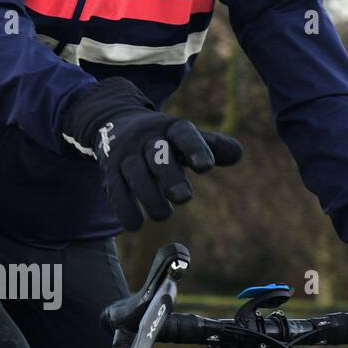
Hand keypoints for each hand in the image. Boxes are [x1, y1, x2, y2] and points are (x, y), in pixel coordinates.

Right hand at [61, 77, 241, 231]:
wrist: (113, 122)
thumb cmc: (163, 138)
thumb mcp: (185, 135)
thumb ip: (214, 146)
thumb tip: (236, 154)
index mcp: (171, 128)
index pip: (184, 134)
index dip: (195, 149)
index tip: (206, 167)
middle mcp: (147, 139)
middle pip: (158, 155)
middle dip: (169, 176)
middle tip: (184, 199)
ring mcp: (126, 154)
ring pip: (135, 173)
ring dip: (148, 195)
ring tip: (163, 215)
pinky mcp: (110, 170)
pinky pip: (115, 188)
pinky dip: (124, 207)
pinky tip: (135, 225)